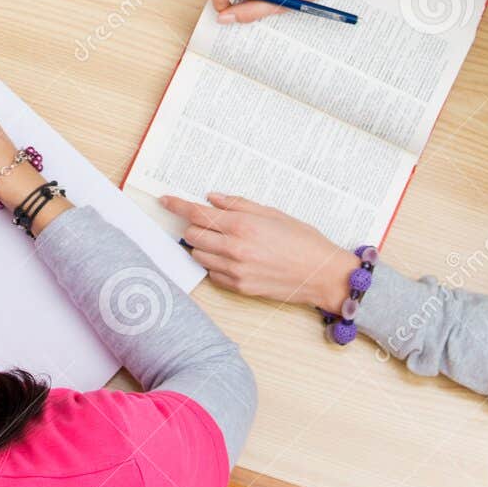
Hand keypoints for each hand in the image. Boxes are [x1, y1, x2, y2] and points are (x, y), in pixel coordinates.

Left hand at [162, 192, 358, 308]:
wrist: (323, 274)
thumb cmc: (303, 240)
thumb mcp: (272, 213)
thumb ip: (238, 204)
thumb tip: (212, 198)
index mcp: (242, 225)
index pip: (196, 214)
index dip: (176, 205)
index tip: (165, 200)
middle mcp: (235, 248)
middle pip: (192, 235)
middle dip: (194, 226)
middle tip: (209, 223)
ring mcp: (236, 271)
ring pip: (199, 256)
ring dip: (203, 246)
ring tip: (224, 241)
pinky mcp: (240, 288)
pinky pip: (213, 274)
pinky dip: (215, 264)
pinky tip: (232, 258)